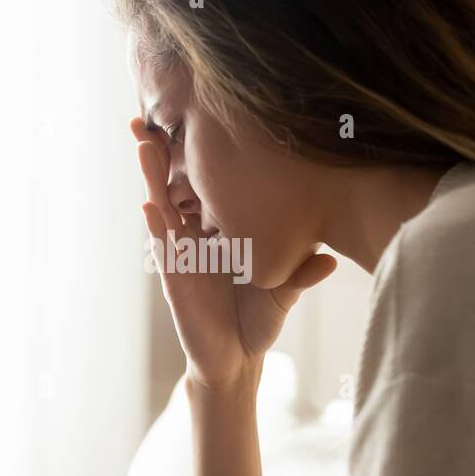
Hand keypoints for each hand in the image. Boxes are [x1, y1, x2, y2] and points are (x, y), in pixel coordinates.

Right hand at [134, 117, 335, 388]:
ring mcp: (182, 258)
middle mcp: (194, 238)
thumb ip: (303, 272)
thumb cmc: (256, 318)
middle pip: (173, 187)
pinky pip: (164, 251)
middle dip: (159, 155)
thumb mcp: (283, 289)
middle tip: (144, 118)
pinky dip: (158, 229)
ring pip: (162, 210)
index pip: (201, 185)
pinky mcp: (176, 283)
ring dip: (152, 180)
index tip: (190, 115)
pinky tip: (149, 207)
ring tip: (143, 146)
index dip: (191, 154)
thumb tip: (331, 257)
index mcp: (216, 231)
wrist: (239, 360)